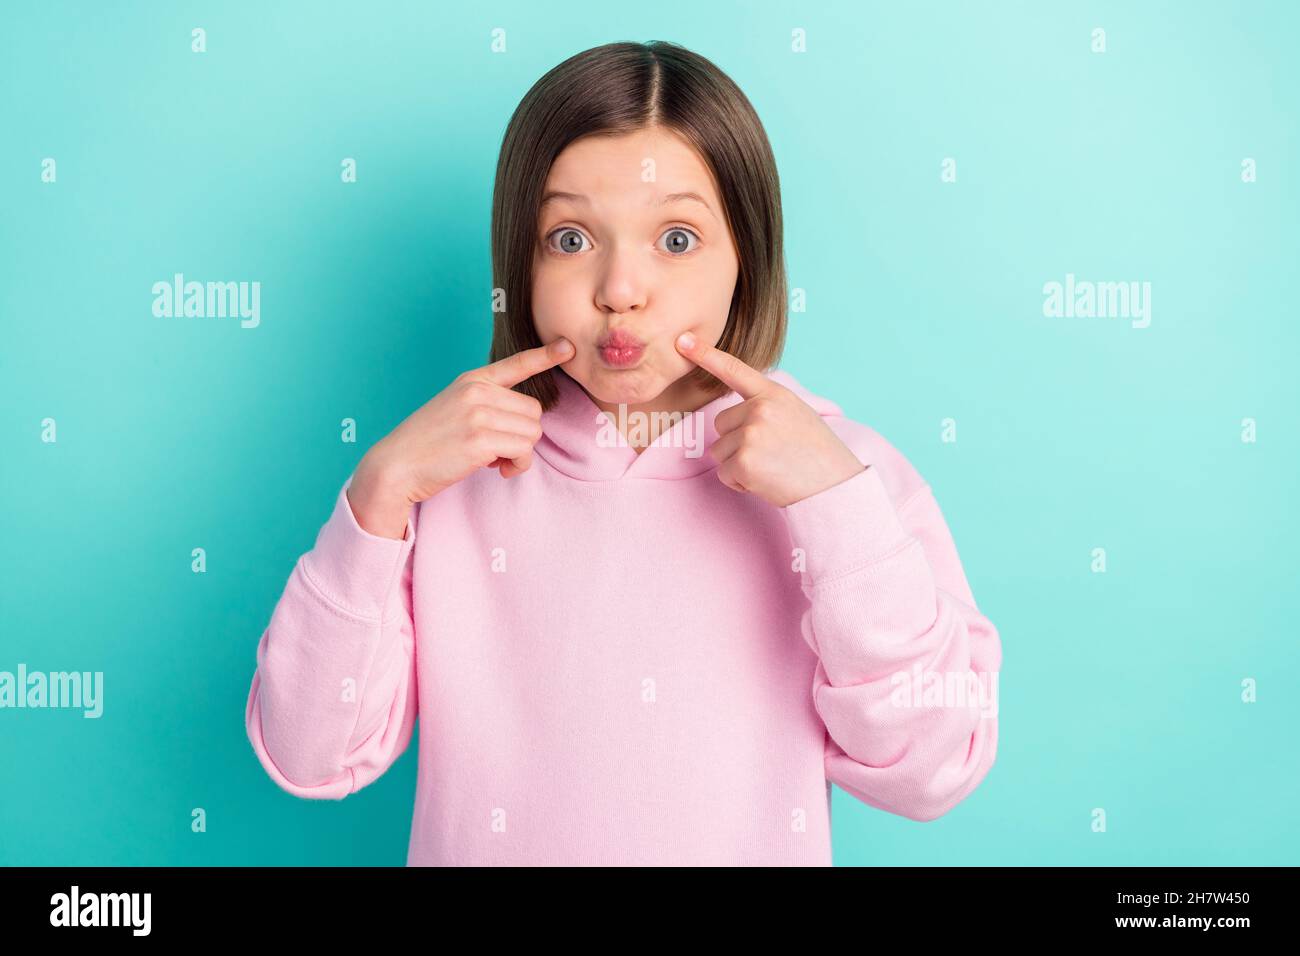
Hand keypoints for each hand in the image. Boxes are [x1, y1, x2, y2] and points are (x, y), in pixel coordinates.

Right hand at [348, 337, 573, 536]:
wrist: (396, 465)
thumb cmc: (428, 443)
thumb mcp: (456, 408)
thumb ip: (488, 405)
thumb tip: (526, 425)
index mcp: (473, 380)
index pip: (515, 364)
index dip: (544, 356)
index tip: (567, 347)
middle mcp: (478, 391)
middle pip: (535, 411)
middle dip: (523, 435)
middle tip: (498, 450)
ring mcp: (479, 414)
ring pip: (533, 432)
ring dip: (520, 453)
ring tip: (495, 460)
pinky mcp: (480, 440)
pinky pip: (523, 451)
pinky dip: (516, 465)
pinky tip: (496, 469)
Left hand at [674, 331, 865, 507]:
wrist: (835, 487)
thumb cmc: (818, 455)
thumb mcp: (797, 414)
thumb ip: (767, 407)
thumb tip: (737, 415)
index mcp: (774, 394)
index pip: (734, 370)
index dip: (706, 354)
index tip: (683, 340)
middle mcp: (760, 409)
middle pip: (721, 423)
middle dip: (737, 441)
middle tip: (771, 454)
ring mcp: (750, 434)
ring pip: (719, 450)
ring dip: (738, 463)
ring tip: (772, 468)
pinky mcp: (743, 460)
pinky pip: (724, 473)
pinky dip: (740, 482)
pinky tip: (766, 481)